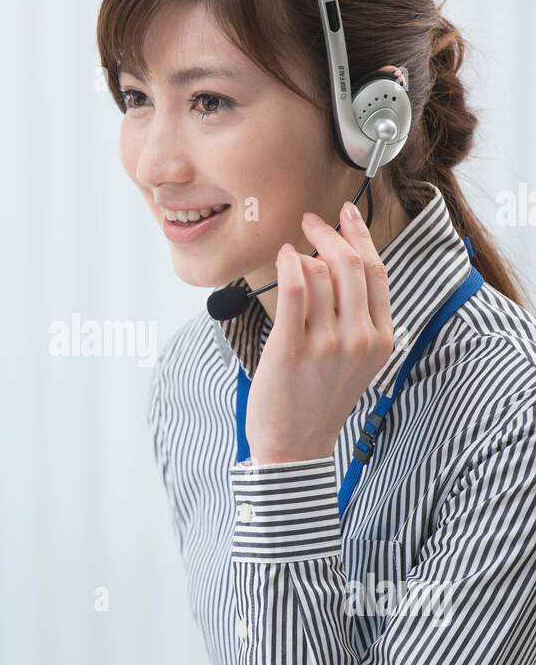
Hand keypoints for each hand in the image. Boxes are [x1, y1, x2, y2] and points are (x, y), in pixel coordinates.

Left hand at [244, 201, 394, 464]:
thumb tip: (339, 268)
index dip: (360, 236)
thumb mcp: (355, 362)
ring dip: (303, 252)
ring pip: (320, 271)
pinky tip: (283, 257)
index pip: (377, 272)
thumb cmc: (318, 402)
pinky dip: (288, 263)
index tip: (345, 216)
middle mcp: (359, 338)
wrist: (294, 448)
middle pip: (351, 263)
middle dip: (329, 233)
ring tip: (291, 254)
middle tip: (311, 222)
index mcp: (381, 339)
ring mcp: (328, 343)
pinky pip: (294, 287)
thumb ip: (358, 320)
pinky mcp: (293, 346)